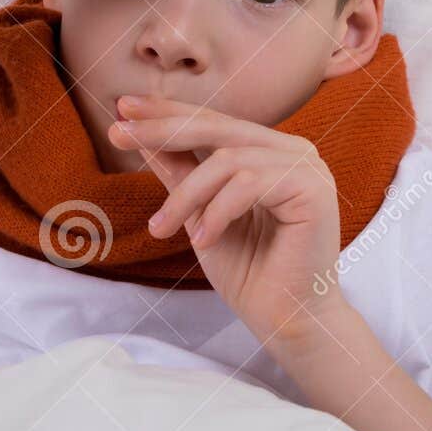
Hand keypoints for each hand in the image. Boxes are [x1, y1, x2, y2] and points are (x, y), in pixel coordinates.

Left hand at [108, 94, 346, 345]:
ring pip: (228, 160)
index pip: (213, 121)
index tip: (122, 108)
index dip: (167, 112)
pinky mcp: (314, 188)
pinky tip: (203, 240)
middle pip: (218, 127)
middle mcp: (292, 150)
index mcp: (269, 151)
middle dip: (163, 130)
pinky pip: (248, 184)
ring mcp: (307, 166)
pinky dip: (217, 212)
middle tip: (118, 134)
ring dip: (186, 196)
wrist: (285, 322)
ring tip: (161, 229)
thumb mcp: (198, 214)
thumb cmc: (248, 272)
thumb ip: (179, 172)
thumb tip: (139, 132)